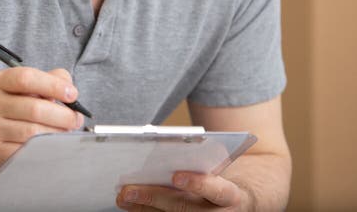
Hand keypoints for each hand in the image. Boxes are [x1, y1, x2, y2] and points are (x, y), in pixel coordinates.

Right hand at [0, 67, 83, 167]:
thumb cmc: (17, 108)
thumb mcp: (29, 88)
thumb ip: (52, 79)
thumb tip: (70, 91)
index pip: (26, 78)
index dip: (54, 85)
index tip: (73, 94)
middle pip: (35, 108)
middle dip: (63, 115)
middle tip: (76, 118)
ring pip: (33, 132)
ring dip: (57, 132)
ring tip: (66, 131)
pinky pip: (28, 150)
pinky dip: (46, 147)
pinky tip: (52, 143)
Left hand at [116, 171, 251, 210]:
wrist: (234, 206)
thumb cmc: (219, 180)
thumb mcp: (218, 169)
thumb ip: (199, 161)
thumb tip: (163, 150)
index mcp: (229, 196)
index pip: (216, 190)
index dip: (197, 183)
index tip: (175, 175)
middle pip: (184, 207)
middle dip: (153, 197)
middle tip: (127, 190)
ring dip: (143, 208)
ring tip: (122, 197)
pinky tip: (130, 205)